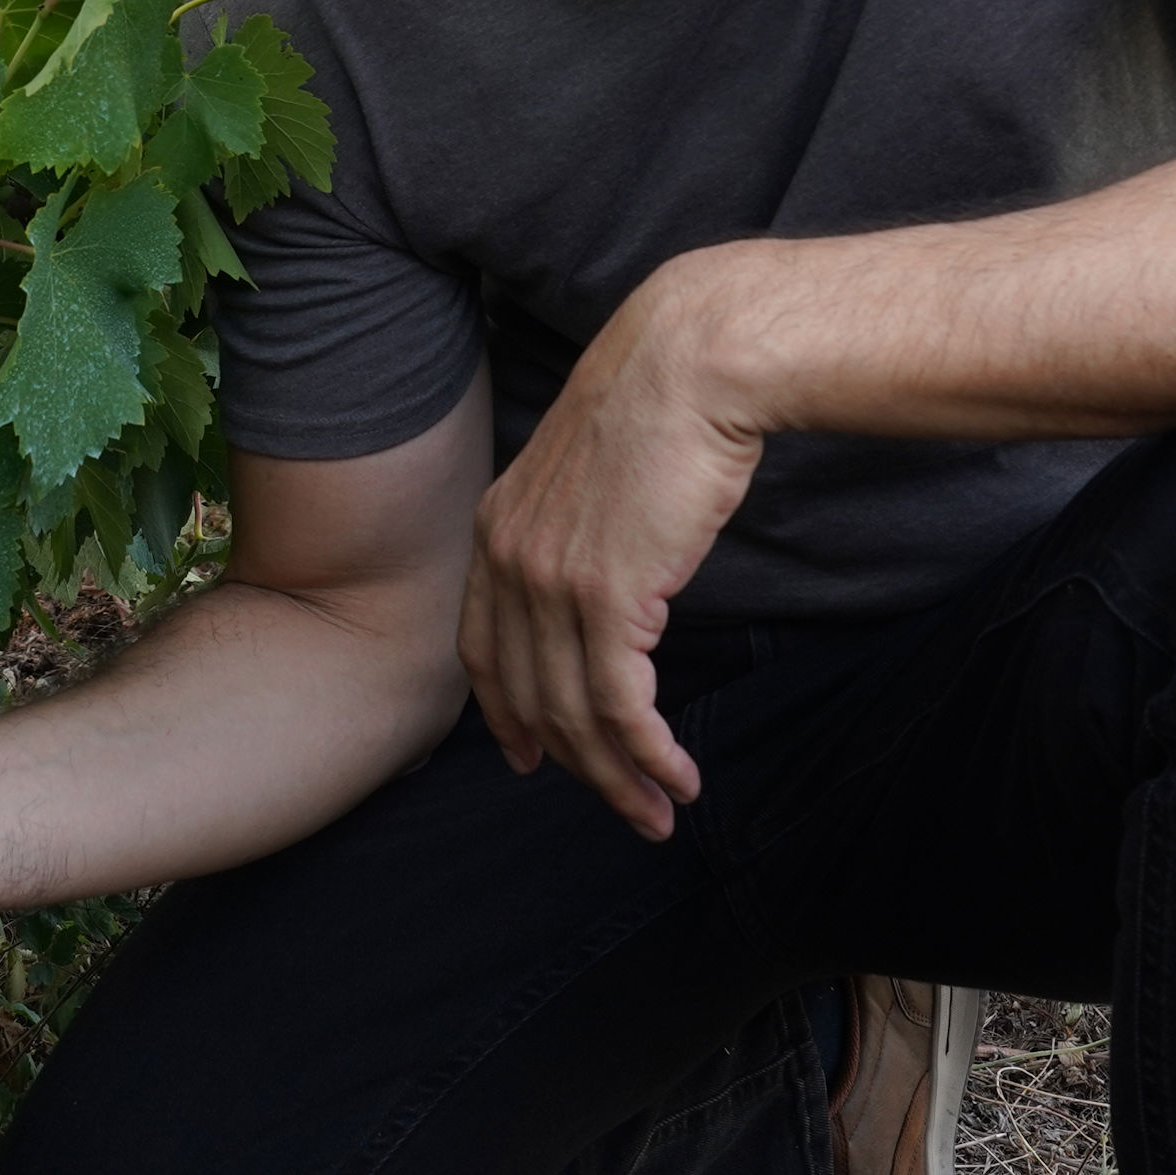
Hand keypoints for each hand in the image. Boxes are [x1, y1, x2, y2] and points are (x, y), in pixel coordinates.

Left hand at [455, 248, 772, 840]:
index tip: (529, 757)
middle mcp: (508, 560)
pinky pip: (621, 706)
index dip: (507, 713)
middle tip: (625, 809)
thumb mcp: (593, 475)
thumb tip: (607, 586)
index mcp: (496, 528)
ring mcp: (550, 581)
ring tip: (660, 811)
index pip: (484, 649)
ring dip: (620, 777)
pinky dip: (649, 754)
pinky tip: (678, 776)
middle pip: (530, 696)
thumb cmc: (662, 407)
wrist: (692, 363)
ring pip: (574, 714)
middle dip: (576, 766)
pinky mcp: (606, 596)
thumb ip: (578, 532)